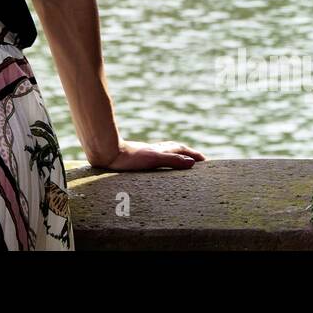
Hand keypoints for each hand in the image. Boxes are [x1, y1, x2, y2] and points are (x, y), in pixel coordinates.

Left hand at [90, 139, 205, 171]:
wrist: (107, 153)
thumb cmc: (130, 158)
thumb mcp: (154, 160)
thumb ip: (172, 161)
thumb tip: (192, 163)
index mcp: (160, 150)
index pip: (181, 150)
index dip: (192, 155)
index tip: (204, 160)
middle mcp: (154, 150)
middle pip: (174, 149)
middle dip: (186, 154)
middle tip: (197, 160)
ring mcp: (146, 153)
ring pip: (164, 152)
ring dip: (175, 155)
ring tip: (180, 161)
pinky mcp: (137, 158)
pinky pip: (155, 157)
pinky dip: (162, 159)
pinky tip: (156, 164)